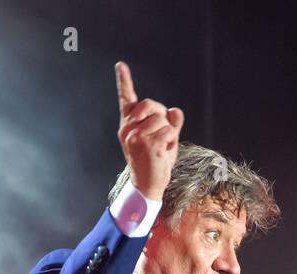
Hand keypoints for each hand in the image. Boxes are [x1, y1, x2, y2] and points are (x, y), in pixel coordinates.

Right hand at [115, 61, 182, 201]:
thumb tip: (175, 110)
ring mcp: (136, 136)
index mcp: (128, 125)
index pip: (126, 99)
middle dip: (161, 115)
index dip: (123, 81)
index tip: (121, 65)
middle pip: (151, 105)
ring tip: (162, 148)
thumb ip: (169, 123)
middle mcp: (128, 129)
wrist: (147, 186)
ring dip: (169, 132)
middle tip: (162, 135)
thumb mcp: (163, 139)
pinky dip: (172, 140)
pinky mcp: (148, 144)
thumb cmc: (154, 163)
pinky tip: (164, 152)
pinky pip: (169, 131)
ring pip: (162, 118)